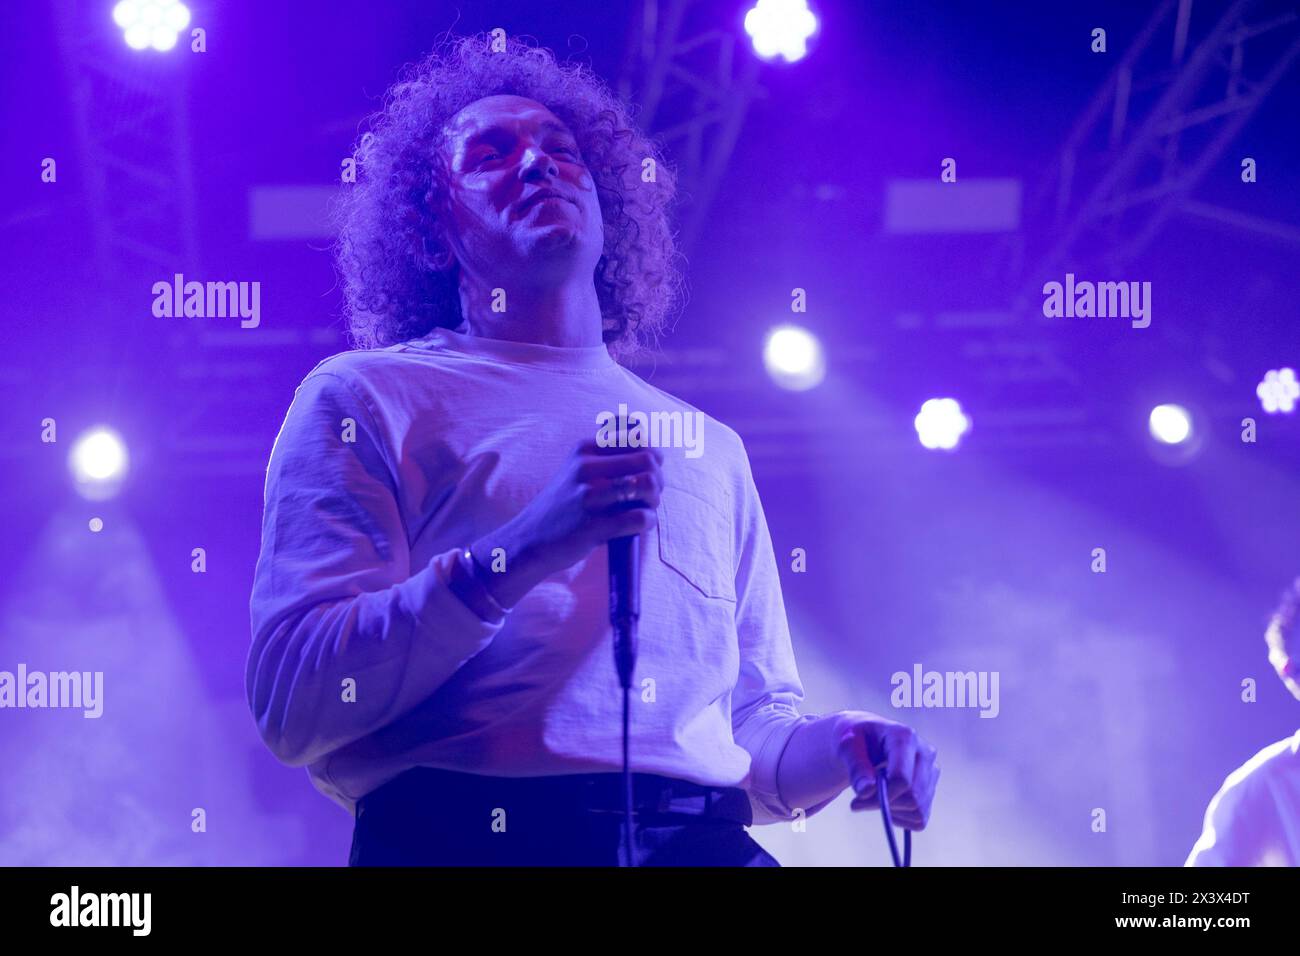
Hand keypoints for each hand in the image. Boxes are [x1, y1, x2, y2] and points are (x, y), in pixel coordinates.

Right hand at [470, 439, 663, 605]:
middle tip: (650, 495)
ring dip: (654, 500)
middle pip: (648, 459)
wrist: (528, 540)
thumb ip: (608, 459)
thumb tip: (655, 455)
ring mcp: (588, 497)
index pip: (637, 437)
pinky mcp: (593, 525)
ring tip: (644, 509)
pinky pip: (639, 518)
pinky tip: (638, 525)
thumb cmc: (562, 506)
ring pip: (648, 485)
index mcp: (583, 449)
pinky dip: (647, 522)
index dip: (652, 455)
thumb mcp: (576, 470)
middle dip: (658, 478)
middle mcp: (585, 467)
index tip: (648, 472)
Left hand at [833, 711, 938, 829]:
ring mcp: (931, 771)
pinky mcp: (930, 788)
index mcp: (906, 737)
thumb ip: (856, 766)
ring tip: (873, 797)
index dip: (881, 796)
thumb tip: (866, 791)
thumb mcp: (846, 746)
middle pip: (913, 798)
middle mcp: (925, 753)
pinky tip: (886, 801)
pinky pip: (919, 819)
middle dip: (884, 805)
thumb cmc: (854, 741)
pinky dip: (900, 818)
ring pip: (918, 811)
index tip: (858, 798)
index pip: (902, 779)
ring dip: (891, 811)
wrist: (861, 743)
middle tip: (859, 801)